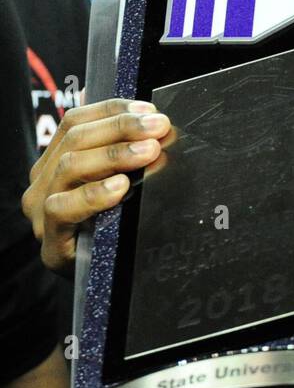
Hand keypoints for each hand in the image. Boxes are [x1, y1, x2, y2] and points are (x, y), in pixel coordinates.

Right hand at [22, 98, 171, 274]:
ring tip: (148, 152)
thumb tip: (156, 121)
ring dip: (114, 155)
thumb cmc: (114, 222)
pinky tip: (120, 188)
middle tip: (158, 128)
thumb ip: (128, 151)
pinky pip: (63, 209)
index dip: (113, 110)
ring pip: (69, 166)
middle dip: (121, 128)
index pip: (77, 121)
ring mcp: (41, 209)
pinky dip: (94, 194)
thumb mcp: (120, 180)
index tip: (150, 110)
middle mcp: (43, 180)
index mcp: (56, 159)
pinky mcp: (50, 239)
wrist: (101, 278)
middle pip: (76, 139)